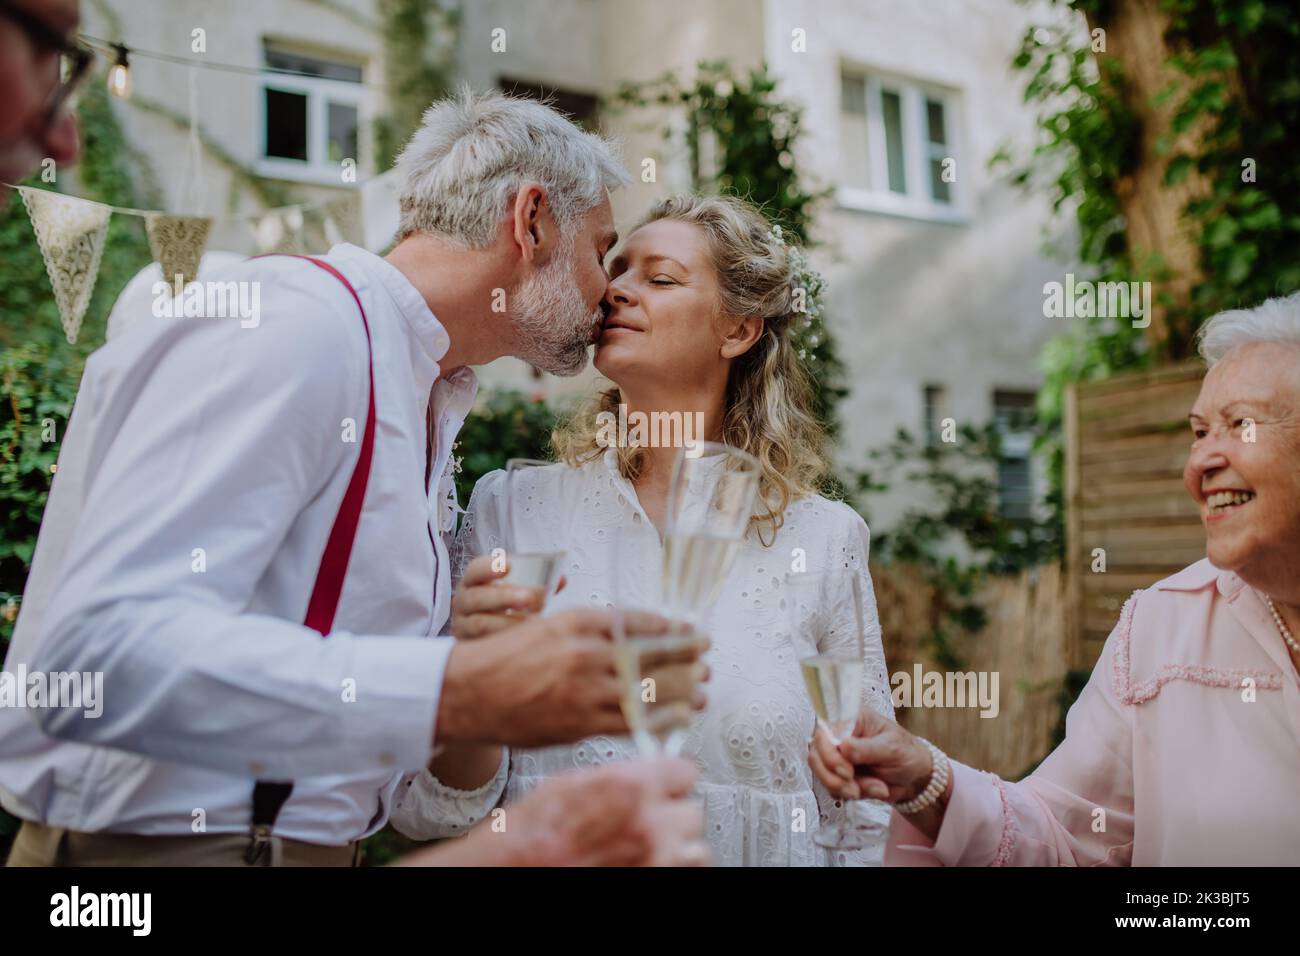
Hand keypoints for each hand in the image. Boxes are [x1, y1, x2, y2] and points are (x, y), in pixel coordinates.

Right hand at [399, 758, 709, 866]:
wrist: (517, 864)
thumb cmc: (534, 829)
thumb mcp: (575, 780)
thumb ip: (619, 775)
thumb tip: (642, 774)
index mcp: (631, 786)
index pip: (685, 771)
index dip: (672, 777)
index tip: (668, 782)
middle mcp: (648, 822)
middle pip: (692, 809)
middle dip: (673, 812)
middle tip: (654, 816)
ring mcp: (654, 858)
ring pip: (696, 846)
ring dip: (677, 844)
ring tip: (654, 842)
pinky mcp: (654, 878)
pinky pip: (687, 870)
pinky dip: (674, 866)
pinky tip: (649, 859)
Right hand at [438, 607, 708, 747]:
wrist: (467, 692)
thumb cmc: (504, 659)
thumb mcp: (548, 628)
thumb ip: (588, 635)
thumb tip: (630, 642)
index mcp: (578, 621)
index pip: (639, 622)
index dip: (671, 629)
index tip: (692, 632)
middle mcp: (586, 651)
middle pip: (651, 655)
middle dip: (685, 660)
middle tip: (706, 662)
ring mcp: (584, 689)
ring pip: (647, 691)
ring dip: (681, 693)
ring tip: (701, 694)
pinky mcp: (579, 722)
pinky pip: (631, 722)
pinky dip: (658, 721)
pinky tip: (677, 720)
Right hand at [450, 553, 564, 639]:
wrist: (484, 638)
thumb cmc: (504, 608)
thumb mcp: (516, 591)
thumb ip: (537, 584)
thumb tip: (560, 580)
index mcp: (474, 582)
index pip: (476, 570)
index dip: (490, 567)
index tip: (509, 565)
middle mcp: (464, 601)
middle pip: (478, 597)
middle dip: (504, 597)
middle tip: (528, 599)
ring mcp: (462, 625)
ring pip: (480, 623)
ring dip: (507, 623)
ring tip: (531, 623)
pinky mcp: (468, 646)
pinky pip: (482, 645)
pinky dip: (502, 642)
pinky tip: (521, 642)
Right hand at [808, 708, 935, 804]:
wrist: (915, 777)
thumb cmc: (906, 753)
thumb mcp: (892, 748)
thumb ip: (867, 748)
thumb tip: (843, 747)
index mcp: (850, 719)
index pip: (824, 731)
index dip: (828, 753)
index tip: (846, 772)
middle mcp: (838, 736)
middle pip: (816, 755)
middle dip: (834, 777)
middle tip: (855, 789)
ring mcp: (837, 756)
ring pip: (822, 775)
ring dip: (847, 788)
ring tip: (877, 788)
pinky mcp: (839, 775)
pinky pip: (833, 789)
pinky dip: (854, 794)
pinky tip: (876, 789)